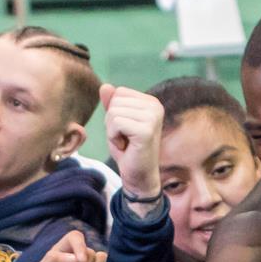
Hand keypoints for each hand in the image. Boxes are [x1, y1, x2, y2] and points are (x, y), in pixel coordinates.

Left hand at [97, 83, 164, 198]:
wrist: (138, 175)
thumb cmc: (128, 150)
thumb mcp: (116, 123)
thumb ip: (112, 104)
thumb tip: (105, 86)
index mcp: (151, 101)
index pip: (118, 93)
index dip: (114, 112)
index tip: (126, 129)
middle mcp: (155, 106)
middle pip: (115, 102)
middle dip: (112, 123)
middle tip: (125, 138)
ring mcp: (152, 117)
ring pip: (113, 113)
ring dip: (112, 131)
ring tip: (126, 143)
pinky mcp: (146, 130)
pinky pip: (115, 123)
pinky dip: (114, 137)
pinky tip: (126, 147)